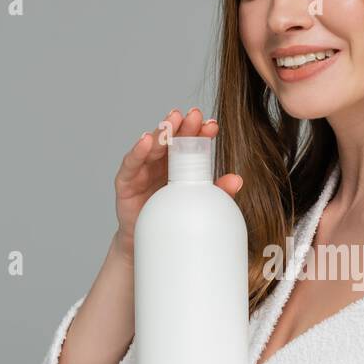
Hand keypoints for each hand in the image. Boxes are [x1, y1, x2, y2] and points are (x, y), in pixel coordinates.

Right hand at [113, 106, 242, 261]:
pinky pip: (131, 165)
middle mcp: (160, 163)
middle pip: (172, 140)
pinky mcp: (126, 183)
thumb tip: (237, 180)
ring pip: (152, 147)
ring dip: (162, 132)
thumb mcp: (197, 204)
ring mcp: (142, 171)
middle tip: (195, 116)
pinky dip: (138, 151)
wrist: (149, 247)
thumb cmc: (173, 221)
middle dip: (183, 126)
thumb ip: (216, 192)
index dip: (200, 133)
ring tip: (172, 120)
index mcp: (179, 165)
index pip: (190, 144)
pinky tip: (146, 140)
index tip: (212, 126)